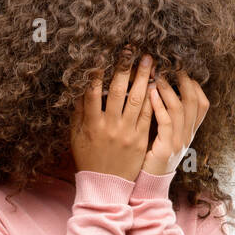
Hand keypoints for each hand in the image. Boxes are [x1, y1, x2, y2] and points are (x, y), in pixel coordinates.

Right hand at [69, 54, 154, 178]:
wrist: (106, 185)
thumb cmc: (89, 158)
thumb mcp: (77, 136)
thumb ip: (78, 113)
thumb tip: (80, 88)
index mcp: (92, 124)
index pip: (93, 92)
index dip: (97, 72)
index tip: (101, 54)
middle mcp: (110, 126)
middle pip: (118, 91)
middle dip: (124, 67)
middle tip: (131, 49)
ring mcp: (127, 133)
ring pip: (137, 100)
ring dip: (143, 78)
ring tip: (149, 61)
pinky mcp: (141, 140)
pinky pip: (149, 115)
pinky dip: (153, 98)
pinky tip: (157, 84)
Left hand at [142, 71, 208, 174]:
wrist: (148, 183)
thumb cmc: (150, 154)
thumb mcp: (162, 132)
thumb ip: (164, 113)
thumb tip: (157, 86)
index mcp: (189, 131)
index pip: (202, 104)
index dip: (194, 85)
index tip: (181, 70)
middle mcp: (188, 135)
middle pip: (194, 102)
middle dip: (183, 81)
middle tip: (170, 66)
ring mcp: (179, 142)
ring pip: (181, 109)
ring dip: (168, 90)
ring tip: (156, 76)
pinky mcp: (166, 148)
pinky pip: (166, 122)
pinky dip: (160, 105)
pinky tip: (151, 94)